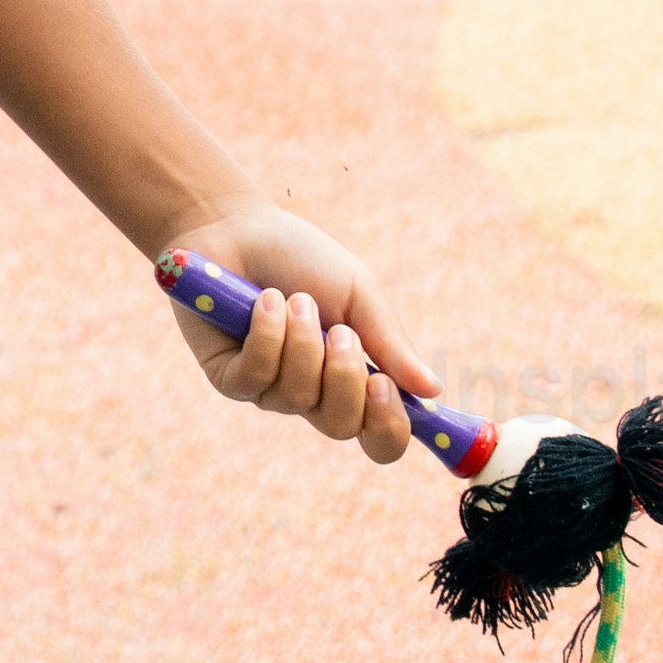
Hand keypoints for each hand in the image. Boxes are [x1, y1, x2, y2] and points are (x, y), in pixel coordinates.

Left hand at [156, 200, 431, 467]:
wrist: (240, 227)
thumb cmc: (304, 260)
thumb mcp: (359, 295)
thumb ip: (390, 343)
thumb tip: (433, 391)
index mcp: (351, 379)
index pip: (378, 436)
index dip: (388, 427)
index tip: (384, 385)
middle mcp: (311, 393)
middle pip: (340, 426)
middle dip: (344, 377)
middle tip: (341, 331)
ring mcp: (268, 389)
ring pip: (297, 397)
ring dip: (303, 341)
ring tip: (296, 299)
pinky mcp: (229, 377)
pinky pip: (257, 376)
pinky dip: (268, 334)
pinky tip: (265, 302)